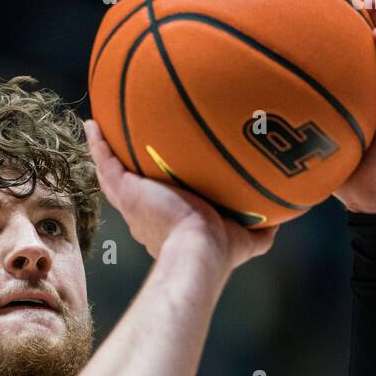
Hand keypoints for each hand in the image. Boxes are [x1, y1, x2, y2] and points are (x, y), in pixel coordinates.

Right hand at [84, 119, 277, 272]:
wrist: (198, 251)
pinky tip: (92, 123)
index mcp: (171, 224)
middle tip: (126, 149)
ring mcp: (134, 204)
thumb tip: (283, 220)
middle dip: (131, 170)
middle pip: (135, 187)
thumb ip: (264, 231)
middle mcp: (147, 215)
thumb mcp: (249, 239)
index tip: (165, 175)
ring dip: (106, 152)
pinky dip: (97, 143)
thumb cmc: (221, 251)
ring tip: (100, 128)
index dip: (161, 190)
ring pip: (114, 174)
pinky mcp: (126, 193)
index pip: (163, 204)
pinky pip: (105, 163)